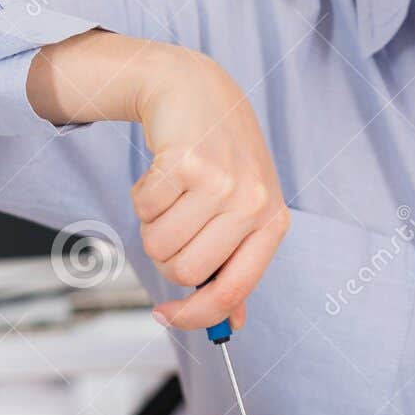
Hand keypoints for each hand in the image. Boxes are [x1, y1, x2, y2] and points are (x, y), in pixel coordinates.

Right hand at [130, 44, 289, 331]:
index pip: (234, 291)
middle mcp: (253, 203)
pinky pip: (143, 207)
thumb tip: (230, 324)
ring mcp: (221, 181)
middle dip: (166, 255)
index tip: (166, 316)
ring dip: (152, 224)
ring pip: (158, 243)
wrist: (197, 91)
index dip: (195, 315)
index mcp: (273, 223)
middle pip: (184, 271)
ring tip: (172, 194)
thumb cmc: (221, 155)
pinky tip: (162, 172)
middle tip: (174, 224)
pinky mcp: (186, 161)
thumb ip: (237, 264)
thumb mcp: (244, 208)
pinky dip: (142, 195)